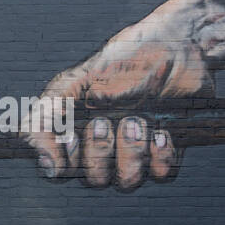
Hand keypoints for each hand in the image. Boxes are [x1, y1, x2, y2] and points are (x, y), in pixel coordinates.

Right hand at [24, 0, 214, 189]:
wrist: (177, 43)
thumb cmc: (126, 57)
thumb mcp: (77, 80)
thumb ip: (48, 115)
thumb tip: (47, 162)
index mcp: (77, 129)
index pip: (58, 170)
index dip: (64, 162)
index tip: (71, 138)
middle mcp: (105, 145)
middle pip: (93, 179)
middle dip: (100, 152)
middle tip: (106, 121)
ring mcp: (136, 150)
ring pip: (126, 181)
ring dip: (130, 153)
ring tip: (137, 120)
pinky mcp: (165, 150)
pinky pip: (161, 174)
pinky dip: (160, 155)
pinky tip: (161, 131)